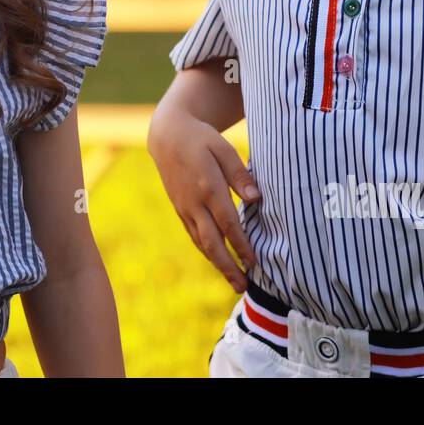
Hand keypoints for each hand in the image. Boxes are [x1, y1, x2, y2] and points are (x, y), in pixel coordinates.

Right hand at [147, 105, 259, 292]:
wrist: (167, 136)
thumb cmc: (201, 139)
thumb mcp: (223, 148)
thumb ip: (240, 174)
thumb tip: (256, 199)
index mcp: (208, 187)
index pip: (228, 223)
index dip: (241, 246)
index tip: (255, 263)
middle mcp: (194, 202)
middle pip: (211, 242)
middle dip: (227, 267)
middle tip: (243, 287)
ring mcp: (184, 208)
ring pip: (201, 243)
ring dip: (218, 265)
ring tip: (234, 282)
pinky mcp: (180, 209)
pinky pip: (194, 235)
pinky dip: (206, 252)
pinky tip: (218, 261)